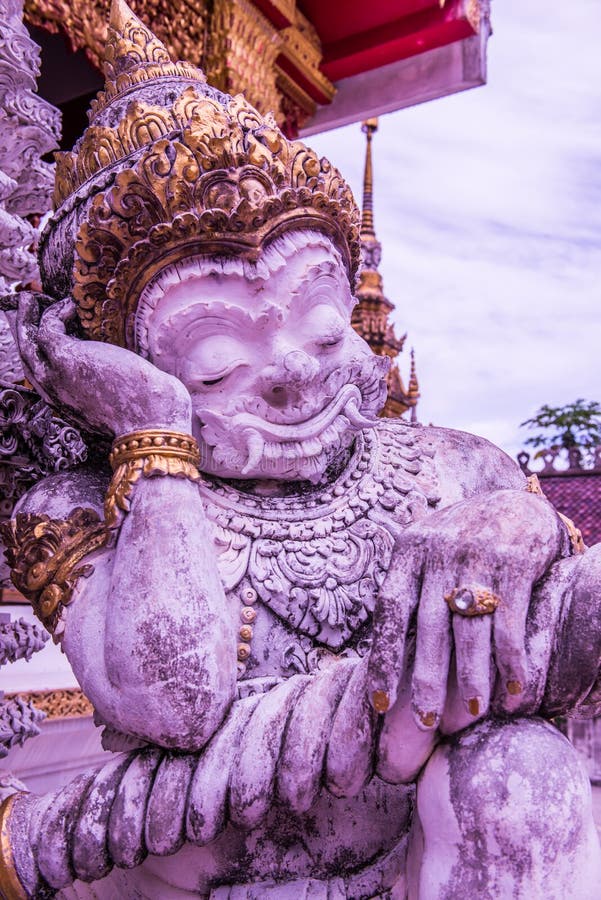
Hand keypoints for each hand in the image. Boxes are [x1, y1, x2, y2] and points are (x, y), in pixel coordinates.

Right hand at [16, 292, 190, 436]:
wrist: (151, 418)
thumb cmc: (143, 409)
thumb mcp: (112, 399)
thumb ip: (98, 386)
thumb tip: (106, 367)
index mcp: (65, 403)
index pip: (40, 374)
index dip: (38, 351)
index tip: (40, 333)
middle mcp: (55, 393)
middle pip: (27, 356)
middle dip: (24, 328)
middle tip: (29, 307)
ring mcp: (57, 375)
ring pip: (30, 339)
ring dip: (32, 315)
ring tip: (40, 299)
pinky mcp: (66, 358)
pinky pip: (48, 327)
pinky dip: (56, 312)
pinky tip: (71, 307)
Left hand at [368, 489, 565, 730]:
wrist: (517, 504)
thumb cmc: (462, 538)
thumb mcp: (425, 546)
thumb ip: (406, 583)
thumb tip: (380, 645)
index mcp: (409, 550)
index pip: (390, 608)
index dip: (384, 657)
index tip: (379, 701)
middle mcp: (439, 552)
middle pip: (430, 626)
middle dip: (427, 678)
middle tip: (424, 721)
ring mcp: (478, 557)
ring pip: (470, 630)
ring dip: (472, 676)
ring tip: (470, 712)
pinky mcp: (515, 565)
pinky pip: (510, 623)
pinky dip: (512, 660)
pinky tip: (515, 688)